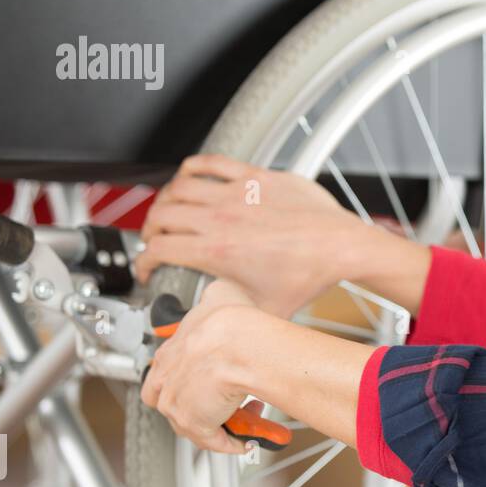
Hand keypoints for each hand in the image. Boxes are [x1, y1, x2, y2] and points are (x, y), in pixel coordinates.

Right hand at [134, 154, 385, 317]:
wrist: (341, 246)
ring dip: (165, 202)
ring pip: (178, 188)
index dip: (144, 262)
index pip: (158, 250)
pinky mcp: (254, 176)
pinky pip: (210, 163)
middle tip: (156, 242)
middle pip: (161, 217)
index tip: (149, 267)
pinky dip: (191, 168)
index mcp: (218, 252)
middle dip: (150, 232)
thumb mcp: (264, 307)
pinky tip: (188, 177)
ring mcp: (237, 193)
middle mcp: (221, 219)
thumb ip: (232, 312)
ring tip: (167, 213)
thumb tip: (213, 324)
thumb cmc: (309, 274)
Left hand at [139, 278, 271, 454]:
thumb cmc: (234, 321)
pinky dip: (230, 442)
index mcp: (171, 350)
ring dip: (217, 423)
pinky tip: (246, 437)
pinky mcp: (193, 422)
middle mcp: (168, 377)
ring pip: (192, 422)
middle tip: (220, 405)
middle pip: (169, 402)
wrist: (242, 344)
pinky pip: (211, 439)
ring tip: (244, 418)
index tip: (206, 382)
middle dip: (194, 406)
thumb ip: (213, 299)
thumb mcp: (219, 294)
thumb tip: (217, 295)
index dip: (186, 380)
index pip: (163, 373)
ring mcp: (177, 402)